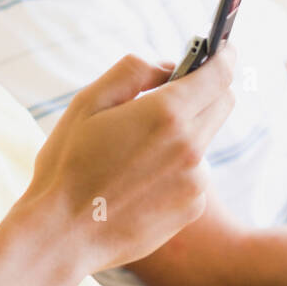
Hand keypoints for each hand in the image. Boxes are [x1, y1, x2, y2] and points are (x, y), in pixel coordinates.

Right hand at [22, 44, 236, 273]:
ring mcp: (195, 181)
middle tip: (174, 92)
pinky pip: (193, 174)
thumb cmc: (67, 165)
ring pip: (203, 140)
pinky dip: (175, 169)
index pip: (219, 75)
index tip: (223, 50)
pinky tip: (138, 182)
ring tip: (136, 152)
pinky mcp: (191, 207)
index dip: (224, 57)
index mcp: (166, 114)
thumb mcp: (88, 102)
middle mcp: (190, 147)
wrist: (62, 235)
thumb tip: (167, 68)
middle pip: (222, 104)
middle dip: (207, 90)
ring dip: (184, 133)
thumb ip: (133, 71)